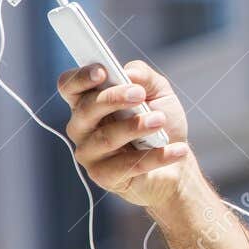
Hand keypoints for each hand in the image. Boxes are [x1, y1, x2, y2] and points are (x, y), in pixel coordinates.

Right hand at [58, 59, 192, 208]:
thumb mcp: (159, 93)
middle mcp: (82, 127)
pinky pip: (127, 165)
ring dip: (136, 126)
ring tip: (161, 121)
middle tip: (139, 94)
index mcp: (88, 102)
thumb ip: (143, 77)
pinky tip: (177, 149)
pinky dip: (156, 156)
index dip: (80, 78)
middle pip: (85, 109)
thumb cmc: (161, 123)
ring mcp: (90, 154)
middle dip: (113, 98)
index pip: (70, 86)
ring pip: (106, 137)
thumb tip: (129, 73)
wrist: (178, 164)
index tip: (102, 72)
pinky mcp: (104, 177)